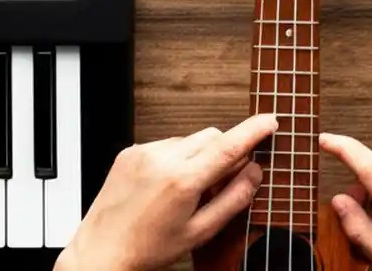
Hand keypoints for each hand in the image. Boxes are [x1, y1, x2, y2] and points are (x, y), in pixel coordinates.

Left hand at [56, 114, 278, 270]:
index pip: (229, 146)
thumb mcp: (199, 232)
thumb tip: (254, 173)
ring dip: (198, 156)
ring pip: (189, 139)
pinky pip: (166, 143)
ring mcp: (144, 152)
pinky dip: (175, 158)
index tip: (269, 120)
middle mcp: (162, 159)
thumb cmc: (148, 249)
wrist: (102, 251)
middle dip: (224, 152)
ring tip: (186, 191)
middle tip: (221, 182)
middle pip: (212, 136)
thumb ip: (232, 200)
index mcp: (183, 181)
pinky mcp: (131, 151)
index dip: (253, 131)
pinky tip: (165, 185)